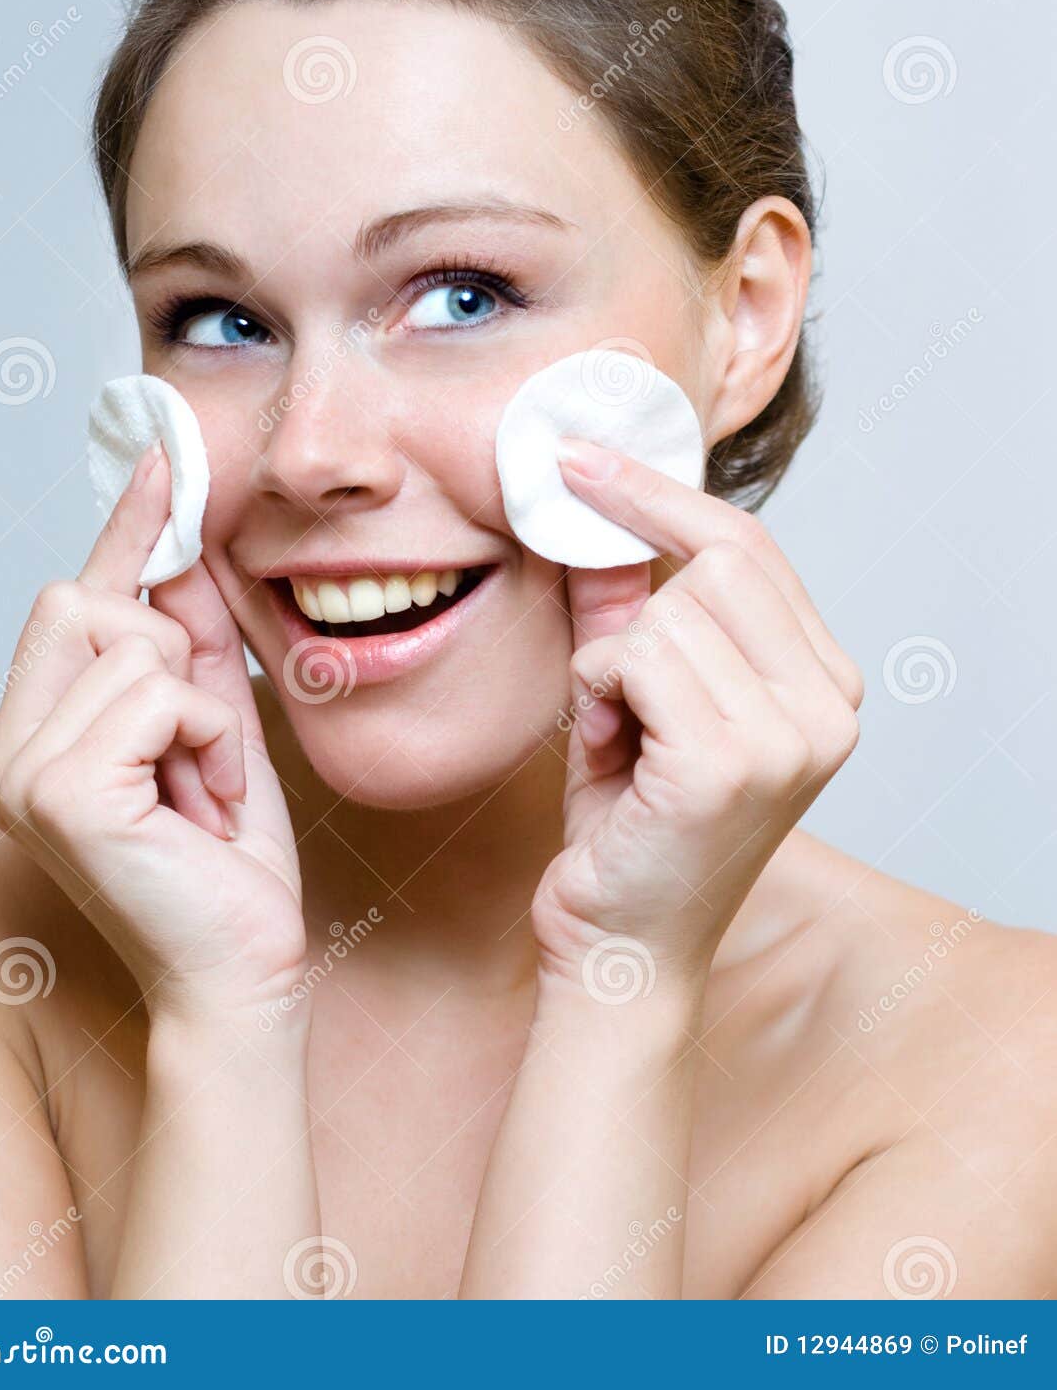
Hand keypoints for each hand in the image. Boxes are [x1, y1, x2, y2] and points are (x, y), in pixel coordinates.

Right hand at [0, 443, 306, 1028]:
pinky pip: (157, 692)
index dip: (121, 529)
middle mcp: (8, 753)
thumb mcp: (214, 726)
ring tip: (203, 790)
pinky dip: (207, 735)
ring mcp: (23, 774)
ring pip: (130, 641)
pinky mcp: (60, 793)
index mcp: (35, 736)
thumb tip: (183, 541)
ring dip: (200, 710)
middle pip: (83, 600)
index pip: (71, 602)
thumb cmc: (229, 864)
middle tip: (200, 751)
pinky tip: (204, 802)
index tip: (161, 461)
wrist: (244, 969)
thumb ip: (189, 638)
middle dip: (170, 655)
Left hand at [532, 438, 863, 987]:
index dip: (660, 495)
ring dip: (610, 669)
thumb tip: (597, 511)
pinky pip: (633, 660)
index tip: (583, 459)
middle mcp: (828, 707)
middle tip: (609, 684)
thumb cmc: (630, 828)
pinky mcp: (730, 764)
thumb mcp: (638, 698)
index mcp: (823, 684)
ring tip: (617, 740)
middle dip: (635, 609)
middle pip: (716, 563)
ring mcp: (788, 737)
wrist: (620, 951)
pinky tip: (606, 752)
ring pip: (664, 615)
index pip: (750, 544)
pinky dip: (595, 694)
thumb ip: (634, 607)